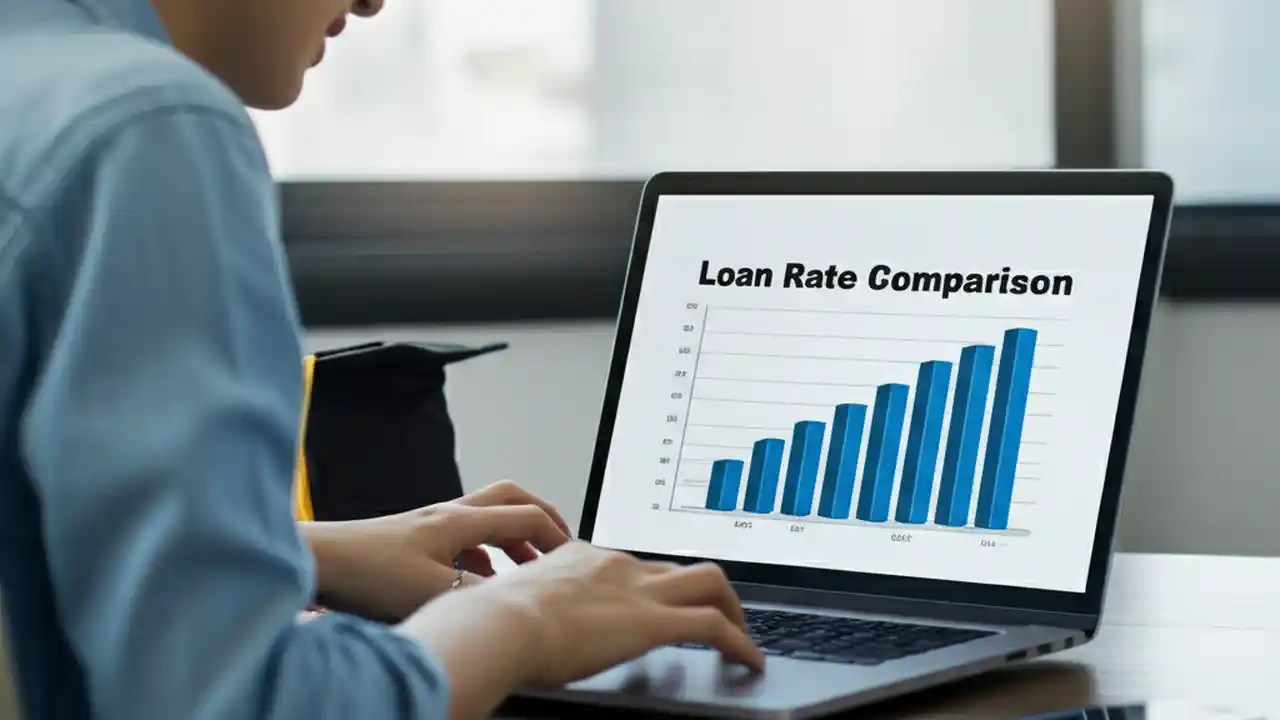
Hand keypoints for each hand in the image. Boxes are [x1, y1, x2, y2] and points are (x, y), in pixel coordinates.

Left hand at [301, 481, 570, 620]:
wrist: (318, 563)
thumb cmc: (365, 574)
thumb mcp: (433, 593)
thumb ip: (481, 598)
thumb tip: (516, 603)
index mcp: (460, 521)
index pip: (527, 515)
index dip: (557, 535)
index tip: (575, 557)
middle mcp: (448, 515)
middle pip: (510, 499)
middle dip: (541, 518)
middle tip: (561, 542)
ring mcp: (429, 526)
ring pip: (487, 520)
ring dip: (513, 538)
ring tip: (527, 567)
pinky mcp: (413, 541)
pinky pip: (464, 539)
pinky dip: (484, 554)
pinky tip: (480, 579)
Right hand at [399, 541, 762, 719]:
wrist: (497, 625)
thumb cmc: (488, 622)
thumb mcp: (507, 606)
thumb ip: (520, 611)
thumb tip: (501, 628)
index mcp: (579, 558)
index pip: (628, 564)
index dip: (649, 582)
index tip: (652, 599)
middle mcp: (615, 565)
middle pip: (674, 566)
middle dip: (700, 588)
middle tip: (714, 612)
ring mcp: (637, 590)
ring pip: (708, 581)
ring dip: (730, 608)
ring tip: (740, 634)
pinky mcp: (654, 622)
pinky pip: (713, 626)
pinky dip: (738, 641)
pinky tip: (748, 661)